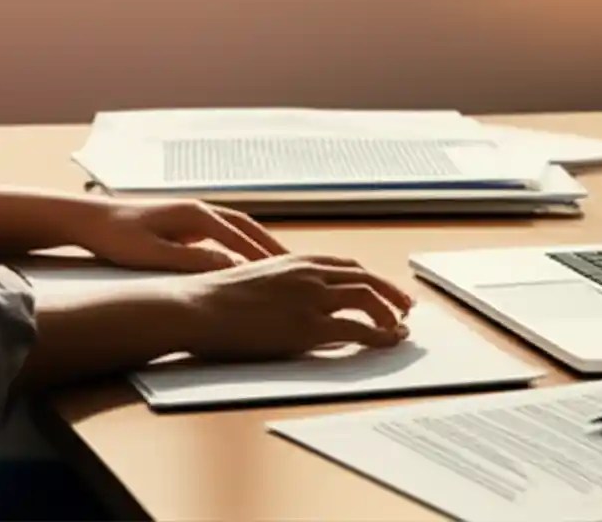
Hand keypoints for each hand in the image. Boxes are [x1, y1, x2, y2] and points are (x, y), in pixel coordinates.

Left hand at [77, 199, 286, 272]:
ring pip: (239, 228)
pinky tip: (249, 261)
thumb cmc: (115, 236)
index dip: (264, 256)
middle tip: (300, 266)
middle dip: (274, 246)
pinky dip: (244, 245)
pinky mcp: (187, 224)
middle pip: (248, 227)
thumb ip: (191, 259)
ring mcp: (194, 215)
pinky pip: (226, 233)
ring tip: (283, 263)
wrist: (88, 219)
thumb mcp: (152, 253)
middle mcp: (199, 209)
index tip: (287, 273)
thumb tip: (228, 266)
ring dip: (261, 244)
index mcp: (194, 214)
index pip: (240, 236)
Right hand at [181, 254, 415, 360]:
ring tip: (401, 328)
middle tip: (406, 307)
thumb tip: (294, 296)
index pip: (347, 265)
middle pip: (366, 278)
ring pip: (368, 298)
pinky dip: (380, 335)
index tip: (383, 288)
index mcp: (297, 259)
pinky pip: (357, 330)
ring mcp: (311, 298)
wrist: (195, 307)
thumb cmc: (214, 298)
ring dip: (390, 313)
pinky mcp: (307, 327)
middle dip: (390, 292)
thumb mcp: (255, 276)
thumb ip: (282, 281)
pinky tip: (388, 342)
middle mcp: (310, 273)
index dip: (370, 278)